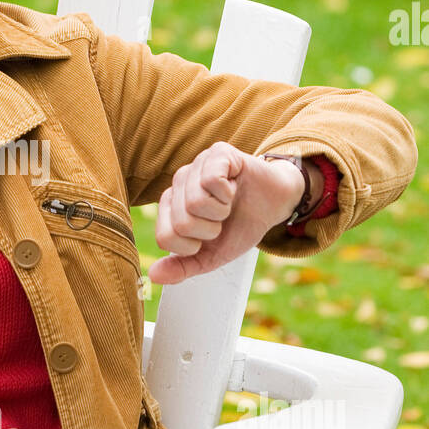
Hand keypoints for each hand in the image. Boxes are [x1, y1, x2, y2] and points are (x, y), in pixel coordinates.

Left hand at [147, 142, 319, 285]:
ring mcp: (196, 165)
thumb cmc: (240, 226)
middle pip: (182, 222)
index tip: (207, 238)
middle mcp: (179, 183)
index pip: (165, 238)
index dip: (191, 246)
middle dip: (210, 230)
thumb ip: (183, 267)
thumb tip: (154, 276)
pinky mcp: (217, 153)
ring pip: (195, 202)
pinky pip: (211, 179)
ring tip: (227, 204)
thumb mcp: (212, 256)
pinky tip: (232, 188)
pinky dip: (227, 193)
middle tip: (221, 220)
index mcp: (171, 207)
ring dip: (220, 212)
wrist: (274, 204)